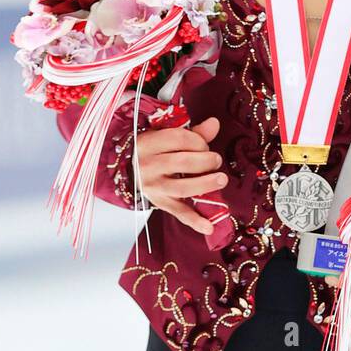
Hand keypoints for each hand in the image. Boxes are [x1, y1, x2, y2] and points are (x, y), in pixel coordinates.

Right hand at [132, 116, 227, 234]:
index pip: (179, 139)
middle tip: (217, 161)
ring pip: (181, 188)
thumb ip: (193, 132)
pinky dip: (195, 221)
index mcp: (150, 143)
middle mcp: (149, 165)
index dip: (199, 141)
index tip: (206, 145)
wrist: (129, 168)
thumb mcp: (167, 135)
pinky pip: (178, 212)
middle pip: (182, 163)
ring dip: (205, 185)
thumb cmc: (156, 149)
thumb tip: (215, 123)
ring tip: (221, 180)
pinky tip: (209, 227)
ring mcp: (153, 187)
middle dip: (205, 161)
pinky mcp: (159, 202)